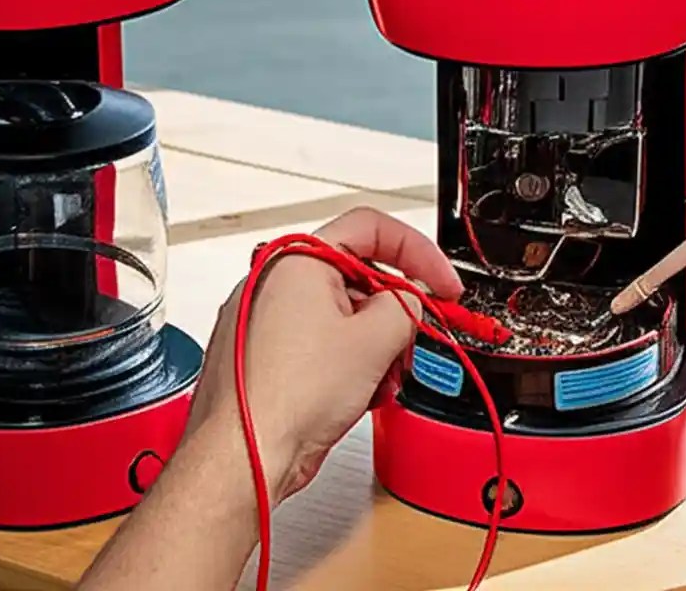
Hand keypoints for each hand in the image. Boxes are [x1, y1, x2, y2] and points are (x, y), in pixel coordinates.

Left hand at [186, 206, 462, 502]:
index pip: (371, 228)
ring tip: (379, 379)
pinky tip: (355, 394)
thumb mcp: (375, 341)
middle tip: (415, 338)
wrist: (243, 457)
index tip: (441, 282)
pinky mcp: (263, 356)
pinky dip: (345, 365)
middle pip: (358, 278)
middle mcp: (273, 282)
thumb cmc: (285, 399)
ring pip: (340, 317)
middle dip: (394, 313)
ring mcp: (263, 320)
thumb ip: (409, 306)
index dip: (417, 253)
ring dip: (372, 347)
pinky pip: (318, 345)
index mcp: (297, 260)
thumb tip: (415, 300)